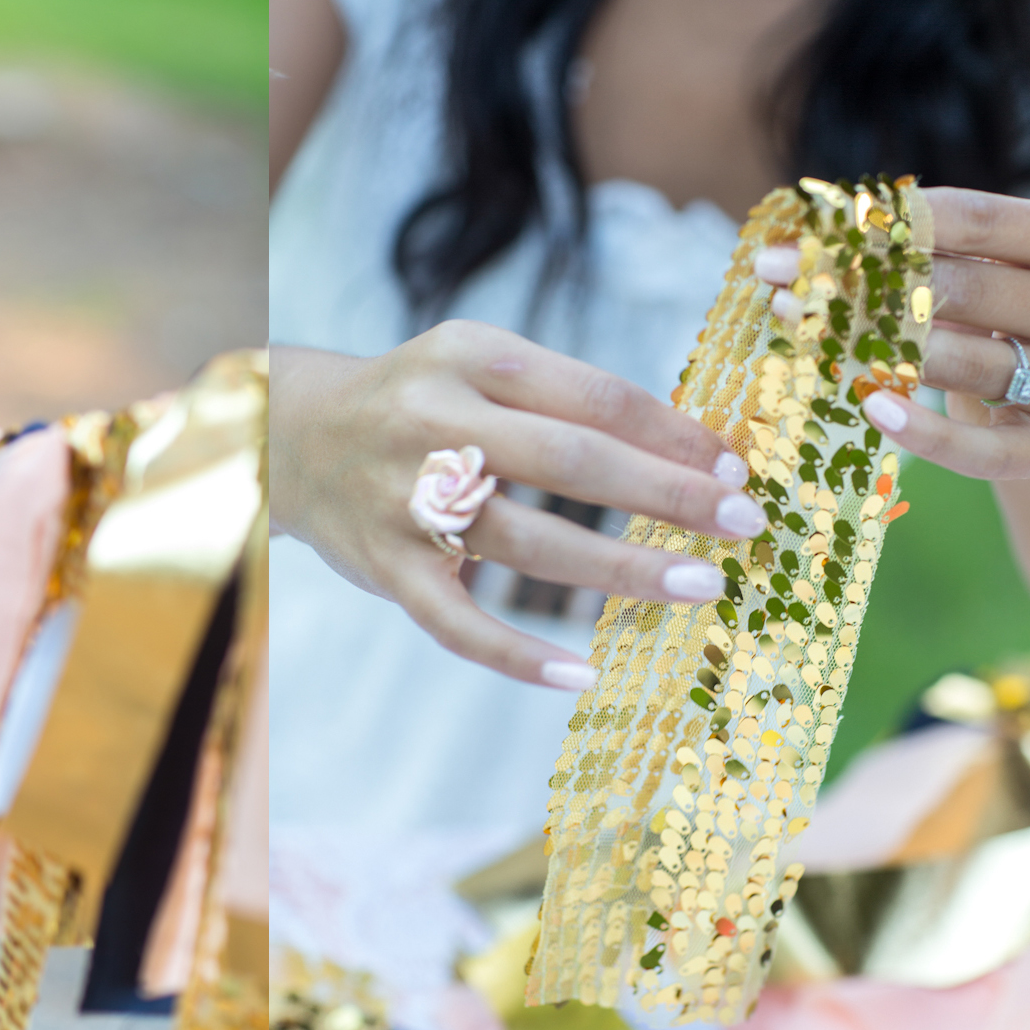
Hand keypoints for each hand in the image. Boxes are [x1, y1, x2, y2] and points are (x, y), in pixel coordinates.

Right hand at [269, 321, 766, 688]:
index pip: (594, 396)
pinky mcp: (386, 569)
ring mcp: (406, 500)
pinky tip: (583, 672)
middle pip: (573, 460)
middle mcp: (436, 422)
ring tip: (699, 587)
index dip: (672, 433)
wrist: (286, 434)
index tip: (733, 467)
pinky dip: (520, 655)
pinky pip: (459, 624)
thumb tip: (687, 451)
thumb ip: (561, 396)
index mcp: (471, 357)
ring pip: (528, 544)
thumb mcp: (474, 363)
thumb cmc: (415, 399)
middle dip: (667, 495)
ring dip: (622, 571)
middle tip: (743, 524)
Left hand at [755, 187, 1029, 479]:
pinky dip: (925, 433)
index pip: (978, 220)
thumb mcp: (968, 261)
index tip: (814, 231)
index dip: (892, 223)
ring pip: (968, 364)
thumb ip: (910, 243)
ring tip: (803, 336)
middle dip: (866, 285)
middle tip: (784, 286)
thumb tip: (794, 242)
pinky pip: (982, 448)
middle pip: (967, 290)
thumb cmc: (986, 307)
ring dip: (876, 352)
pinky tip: (873, 410)